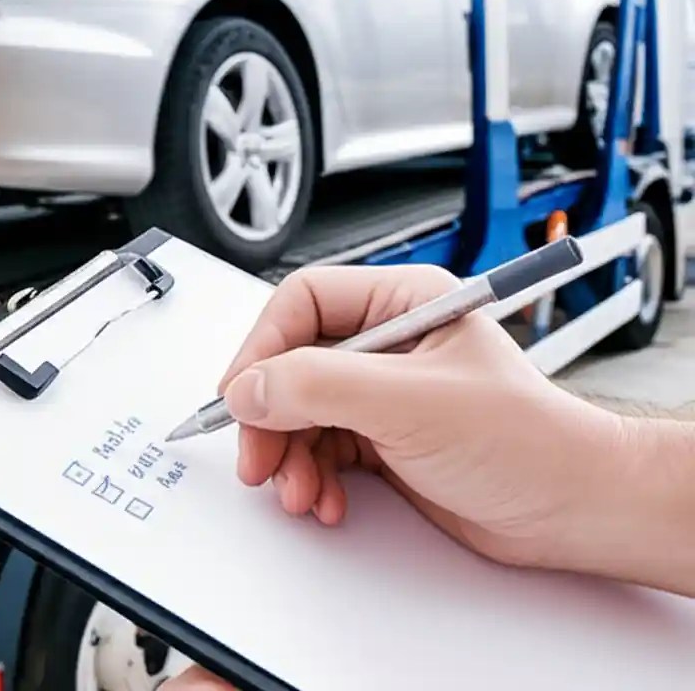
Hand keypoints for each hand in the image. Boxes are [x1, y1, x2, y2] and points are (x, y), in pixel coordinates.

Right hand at [216, 264, 628, 575]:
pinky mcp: (383, 440)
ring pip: (300, 413)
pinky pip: (320, 450)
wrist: (571, 510)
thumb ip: (321, 386)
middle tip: (258, 457)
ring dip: (289, 456)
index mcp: (403, 302)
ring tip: (299, 491)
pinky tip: (326, 499)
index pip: (303, 304)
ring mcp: (383, 394)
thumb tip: (251, 388)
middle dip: (270, 417)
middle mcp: (388, 343)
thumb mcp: (412, 402)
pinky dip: (312, 477)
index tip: (242, 395)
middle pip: (291, 365)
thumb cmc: (528, 442)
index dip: (264, 348)